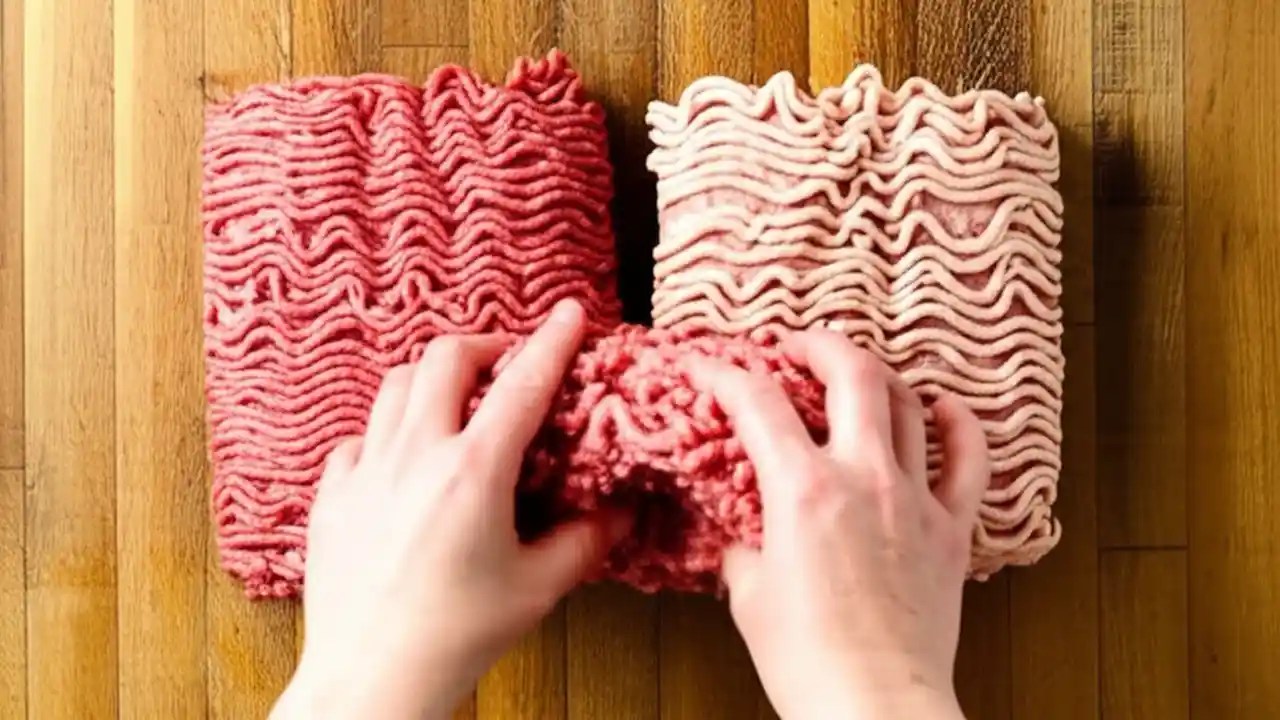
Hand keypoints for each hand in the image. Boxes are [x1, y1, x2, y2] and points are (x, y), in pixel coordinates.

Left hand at [271, 299, 630, 719]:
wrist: (371, 679)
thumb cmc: (458, 637)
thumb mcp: (538, 588)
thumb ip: (587, 539)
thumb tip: (624, 510)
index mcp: (473, 472)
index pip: (522, 384)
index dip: (553, 341)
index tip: (571, 313)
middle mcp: (414, 455)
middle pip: (446, 358)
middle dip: (487, 346)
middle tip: (511, 363)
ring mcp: (365, 470)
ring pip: (396, 385)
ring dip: (434, 377)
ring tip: (459, 399)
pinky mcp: (333, 495)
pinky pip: (359, 436)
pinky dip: (389, 429)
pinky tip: (406, 456)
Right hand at [690, 330, 988, 719]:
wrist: (873, 705)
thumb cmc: (804, 658)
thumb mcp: (748, 591)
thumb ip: (745, 541)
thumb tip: (747, 527)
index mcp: (802, 489)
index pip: (756, 402)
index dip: (723, 372)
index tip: (706, 365)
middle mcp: (863, 477)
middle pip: (851, 372)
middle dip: (818, 344)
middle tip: (795, 346)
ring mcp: (915, 498)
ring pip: (908, 404)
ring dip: (878, 377)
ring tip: (855, 376)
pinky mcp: (951, 529)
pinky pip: (969, 459)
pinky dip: (959, 423)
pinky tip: (943, 406)